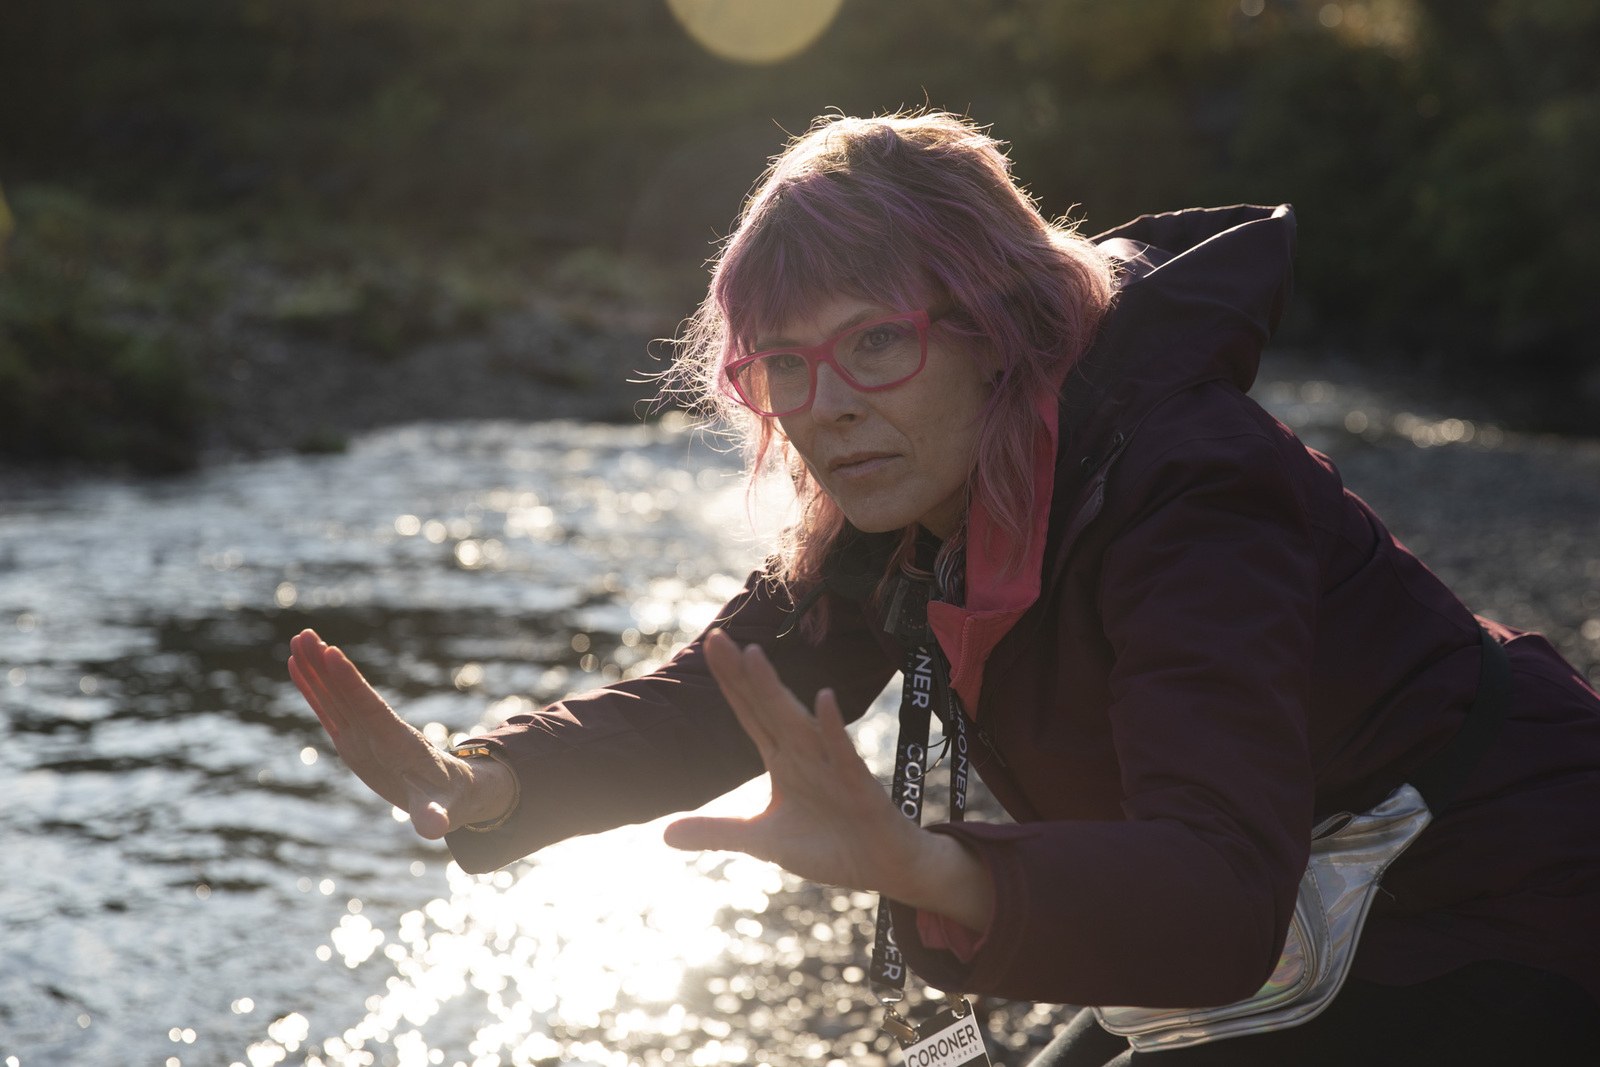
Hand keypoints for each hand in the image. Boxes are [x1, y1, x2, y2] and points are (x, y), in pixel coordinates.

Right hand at [287, 629, 512, 838]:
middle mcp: (378, 731)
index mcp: (397, 743)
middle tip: (305, 635)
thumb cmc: (447, 802)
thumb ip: (435, 818)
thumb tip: (435, 828)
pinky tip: (296, 666)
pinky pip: (329, 710)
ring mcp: (364, 733)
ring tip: (298, 638)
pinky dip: (313, 690)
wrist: (451, 791)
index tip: (332, 654)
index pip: (371, 709)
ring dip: (316, 669)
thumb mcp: (442, 813)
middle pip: (348, 695)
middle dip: (327, 667)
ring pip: (336, 696)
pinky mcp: (353, 738)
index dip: (351, 684)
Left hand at [663, 631, 993, 929]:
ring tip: (753, 656)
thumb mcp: (764, 843)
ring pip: (798, 722)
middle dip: (742, 674)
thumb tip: (662, 835)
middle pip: (767, 706)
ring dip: (776, 691)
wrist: (884, 868)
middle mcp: (805, 753)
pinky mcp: (859, 785)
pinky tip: (823, 699)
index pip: (750, 713)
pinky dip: (834, 727)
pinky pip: (844, 752)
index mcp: (783, 759)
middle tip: (716, 637)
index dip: (730, 682)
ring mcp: (831, 765)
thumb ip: (718, 833)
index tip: (710, 644)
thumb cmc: (828, 847)